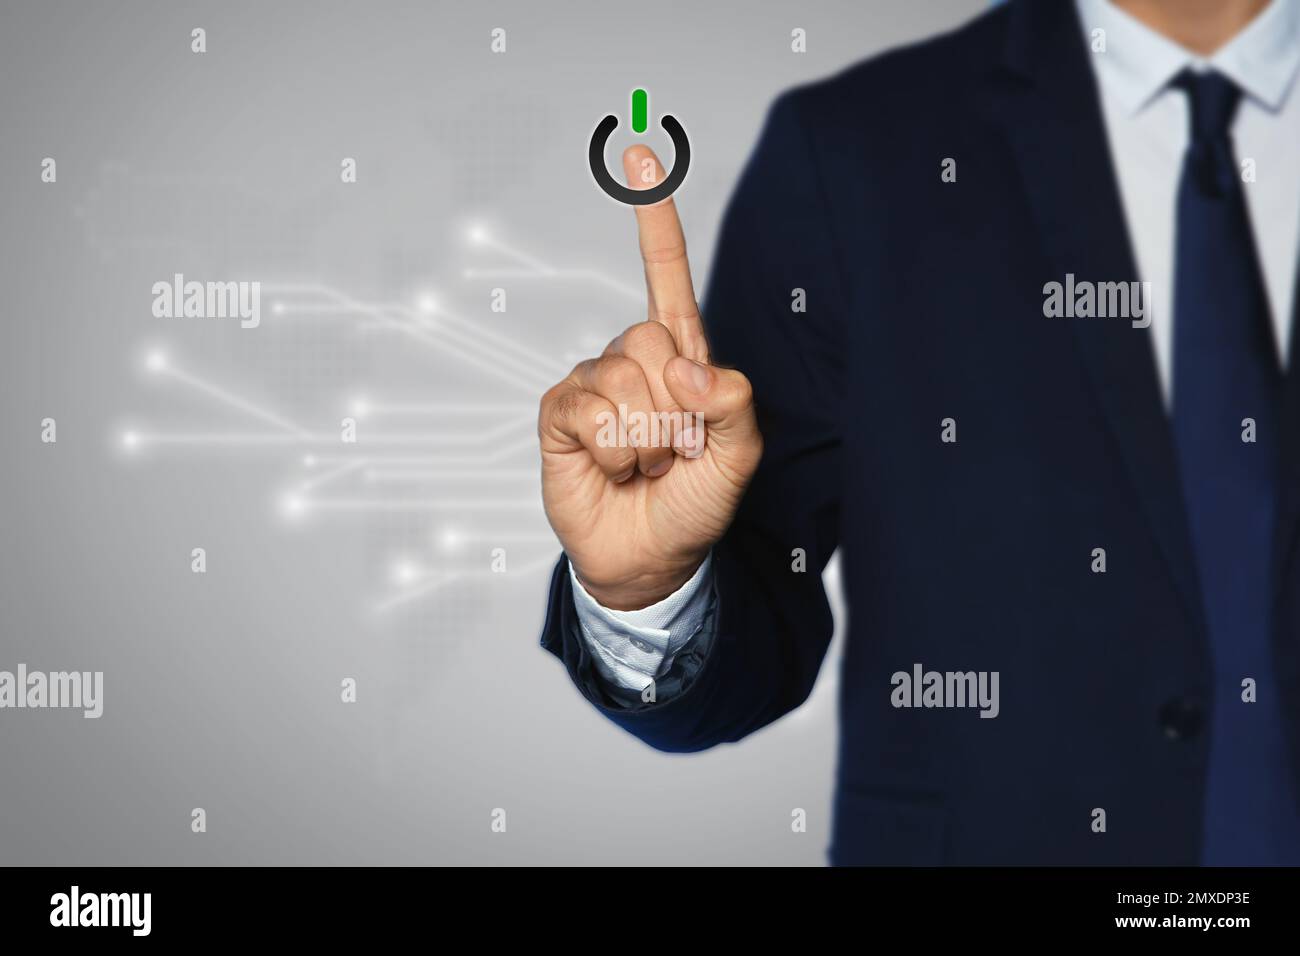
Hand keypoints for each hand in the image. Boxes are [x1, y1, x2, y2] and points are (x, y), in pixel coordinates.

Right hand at [539, 146, 762, 609]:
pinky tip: (614, 470)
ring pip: (624, 380)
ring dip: (648, 439)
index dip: (654, 222)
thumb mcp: (741, 457)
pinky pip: (590, 411)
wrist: (652, 558)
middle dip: (677, 409)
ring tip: (647, 465)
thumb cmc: (696, 502)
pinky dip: (614, 452)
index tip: (639, 159)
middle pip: (652, 338)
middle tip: (677, 450)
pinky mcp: (561, 414)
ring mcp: (594, 384)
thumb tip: (686, 363)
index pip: (666, 278)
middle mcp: (634, 361)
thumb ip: (734, 404)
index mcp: (681, 357)